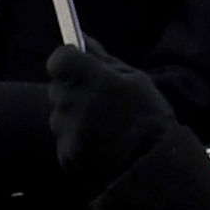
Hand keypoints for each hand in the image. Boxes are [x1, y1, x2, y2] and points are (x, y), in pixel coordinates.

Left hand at [45, 43, 171, 200]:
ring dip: (76, 115)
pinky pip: (67, 139)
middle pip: (59, 87)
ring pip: (61, 115)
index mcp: (83, 77)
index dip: (70, 60)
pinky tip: (104, 144)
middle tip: (101, 99)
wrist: (151, 169)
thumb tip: (83, 40)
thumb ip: (103, 59)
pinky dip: (80, 140)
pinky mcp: (64, 155)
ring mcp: (63, 130)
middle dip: (75, 89)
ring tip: (107, 126)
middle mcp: (66, 102)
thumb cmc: (148, 117)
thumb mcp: (135, 79)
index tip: (83, 66)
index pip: (58, 58)